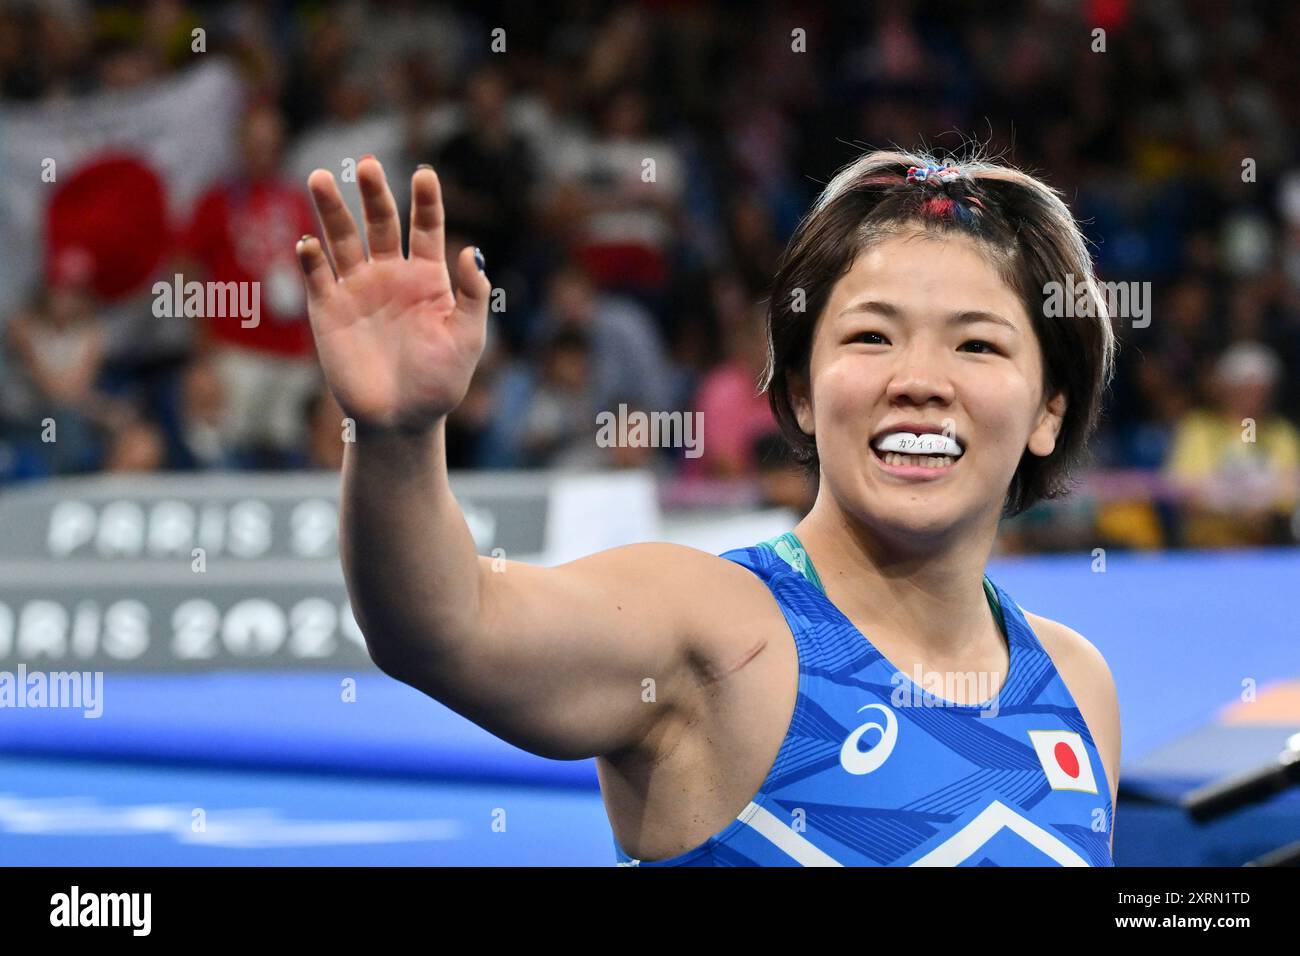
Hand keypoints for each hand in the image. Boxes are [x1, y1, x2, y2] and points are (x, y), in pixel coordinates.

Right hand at [297, 158, 489, 431]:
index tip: (424, 175)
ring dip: (331, 210)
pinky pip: (316, 276)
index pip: (426, 227)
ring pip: (341, 238)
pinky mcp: (327, 310)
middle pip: (380, 222)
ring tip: (320, 178)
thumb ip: (473, 295)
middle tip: (367, 164)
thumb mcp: (468, 338)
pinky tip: (309, 244)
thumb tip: (469, 251)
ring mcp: (356, 289)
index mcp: (427, 277)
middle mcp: (390, 274)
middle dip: (373, 193)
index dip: (425, 200)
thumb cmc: (440, 382)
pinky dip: (310, 258)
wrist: (401, 420)